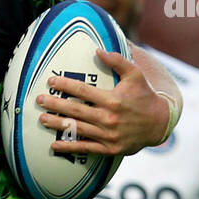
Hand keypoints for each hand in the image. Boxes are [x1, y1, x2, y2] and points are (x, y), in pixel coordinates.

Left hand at [37, 49, 169, 156]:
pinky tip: (55, 145)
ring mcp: (108, 135)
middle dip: (55, 104)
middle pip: (75, 110)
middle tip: (39, 100)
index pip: (83, 91)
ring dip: (57, 125)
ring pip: (78, 129)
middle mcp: (108, 118)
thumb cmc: (144, 96)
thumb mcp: (135, 75)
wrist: (159, 124)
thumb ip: (117, 61)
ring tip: (42, 119)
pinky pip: (86, 148)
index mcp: (113, 99)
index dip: (65, 85)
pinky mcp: (109, 148)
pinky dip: (70, 146)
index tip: (51, 81)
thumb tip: (97, 50)